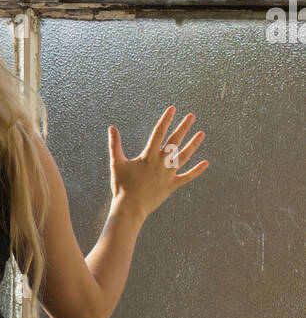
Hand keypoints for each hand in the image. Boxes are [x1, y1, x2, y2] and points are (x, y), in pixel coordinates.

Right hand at [108, 106, 208, 220]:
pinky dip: (196, 171)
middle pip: (174, 141)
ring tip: (202, 134)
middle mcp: (160, 163)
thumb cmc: (121, 185)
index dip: (166, 120)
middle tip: (192, 116)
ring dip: (193, 144)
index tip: (172, 109)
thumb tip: (111, 128)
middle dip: (183, 127)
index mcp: (148, 156)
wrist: (130, 207)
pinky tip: (206, 163)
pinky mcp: (171, 186)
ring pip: (183, 156)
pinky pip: (186, 177)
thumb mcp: (117, 163)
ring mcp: (168, 174)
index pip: (159, 133)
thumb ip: (115, 144)